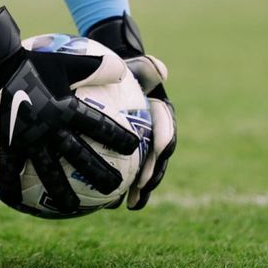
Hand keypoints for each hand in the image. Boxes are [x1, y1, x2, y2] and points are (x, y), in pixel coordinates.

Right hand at [0, 7, 139, 212]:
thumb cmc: (34, 62)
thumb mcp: (69, 61)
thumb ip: (97, 66)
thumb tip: (123, 69)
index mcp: (66, 108)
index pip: (98, 126)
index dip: (117, 137)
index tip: (134, 149)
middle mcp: (50, 128)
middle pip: (79, 156)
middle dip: (98, 173)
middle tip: (114, 188)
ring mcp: (29, 139)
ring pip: (48, 171)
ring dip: (61, 192)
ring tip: (72, 208)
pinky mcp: (9, 143)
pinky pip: (9, 169)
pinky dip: (11, 186)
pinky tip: (15, 201)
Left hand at [87, 13, 176, 209]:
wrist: (112, 77)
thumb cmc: (122, 69)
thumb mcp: (132, 63)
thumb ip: (146, 65)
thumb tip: (162, 69)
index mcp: (161, 116)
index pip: (167, 132)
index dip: (165, 144)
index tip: (158, 154)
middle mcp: (155, 135)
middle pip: (158, 161)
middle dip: (152, 178)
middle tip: (141, 190)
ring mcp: (142, 147)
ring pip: (142, 172)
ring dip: (138, 190)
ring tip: (127, 205)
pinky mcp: (126, 156)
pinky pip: (122, 173)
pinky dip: (115, 188)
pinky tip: (101, 203)